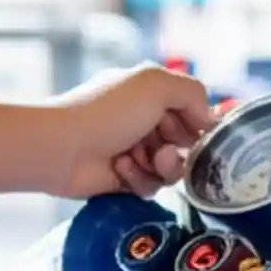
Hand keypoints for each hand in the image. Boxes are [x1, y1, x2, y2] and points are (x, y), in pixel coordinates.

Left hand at [48, 64, 215, 197]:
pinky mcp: (124, 178)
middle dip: (180, 149)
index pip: (191, 110)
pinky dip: (139, 177)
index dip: (199, 124)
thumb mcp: (157, 85)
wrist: (61, 148)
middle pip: (185, 143)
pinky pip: (151, 185)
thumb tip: (209, 119)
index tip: (200, 135)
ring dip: (160, 166)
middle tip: (163, 151)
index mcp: (149, 93)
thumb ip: (194, 93)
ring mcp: (133, 150)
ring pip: (171, 168)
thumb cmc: (106, 111)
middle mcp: (142, 120)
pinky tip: (119, 168)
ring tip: (138, 159)